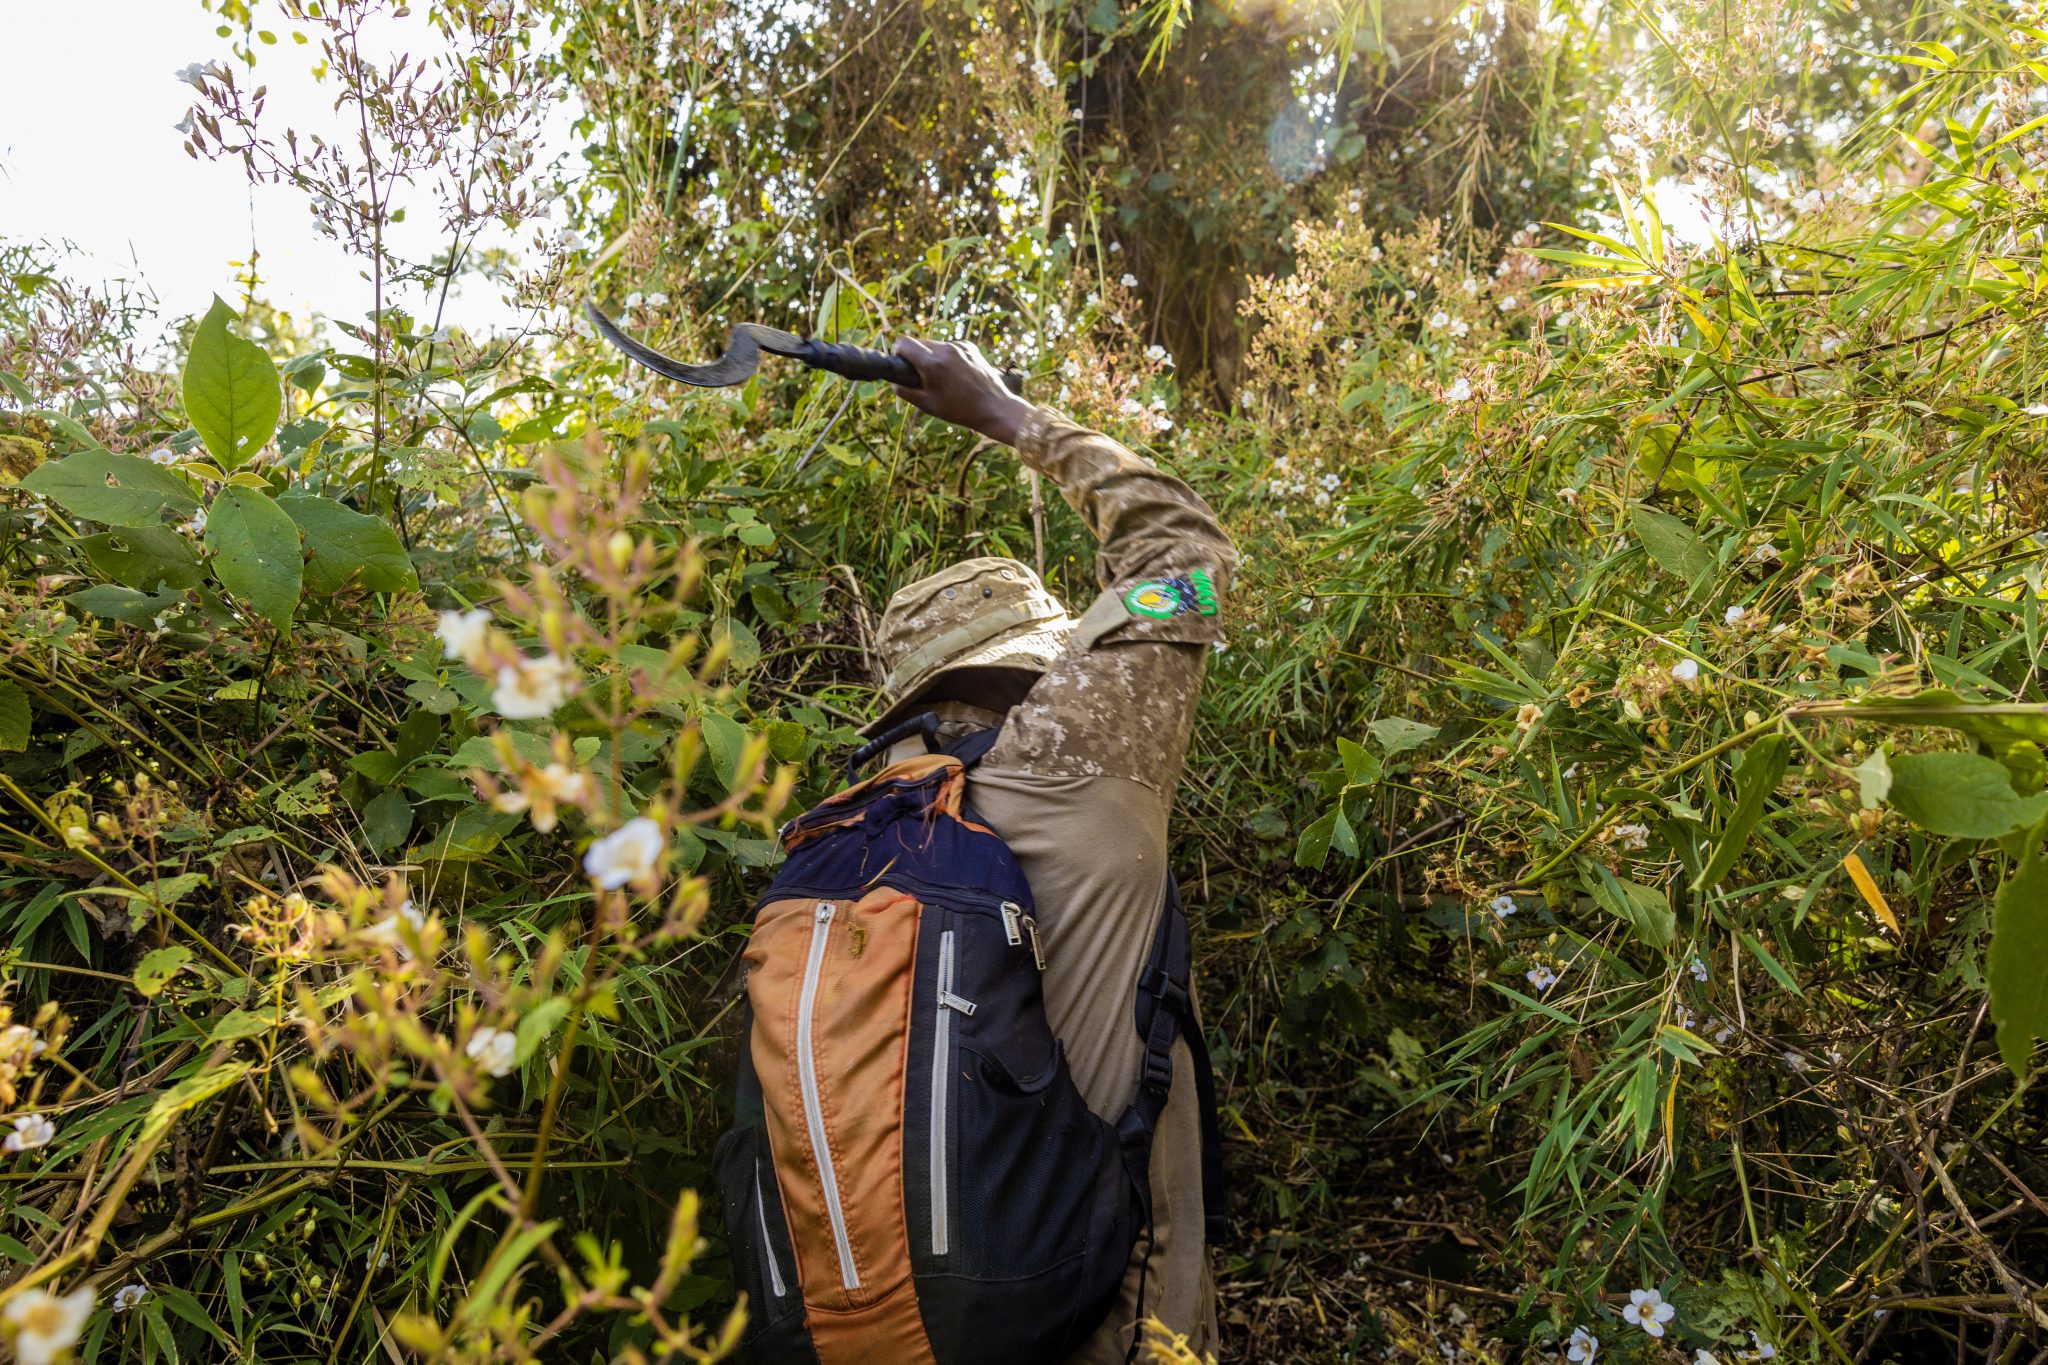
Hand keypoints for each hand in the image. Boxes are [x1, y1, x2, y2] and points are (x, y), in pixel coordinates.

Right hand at [891, 337, 1033, 446]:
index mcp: (932, 363)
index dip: (897, 351)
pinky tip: (956, 373)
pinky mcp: (970, 347)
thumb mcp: (927, 405)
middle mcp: (945, 349)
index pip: (904, 342)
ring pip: (935, 344)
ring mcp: (960, 346)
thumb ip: (905, 392)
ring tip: (941, 377)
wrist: (994, 408)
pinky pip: (951, 347)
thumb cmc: (959, 410)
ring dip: (932, 356)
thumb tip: (893, 383)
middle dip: (915, 355)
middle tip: (920, 374)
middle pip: (919, 342)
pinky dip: (948, 356)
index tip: (900, 362)